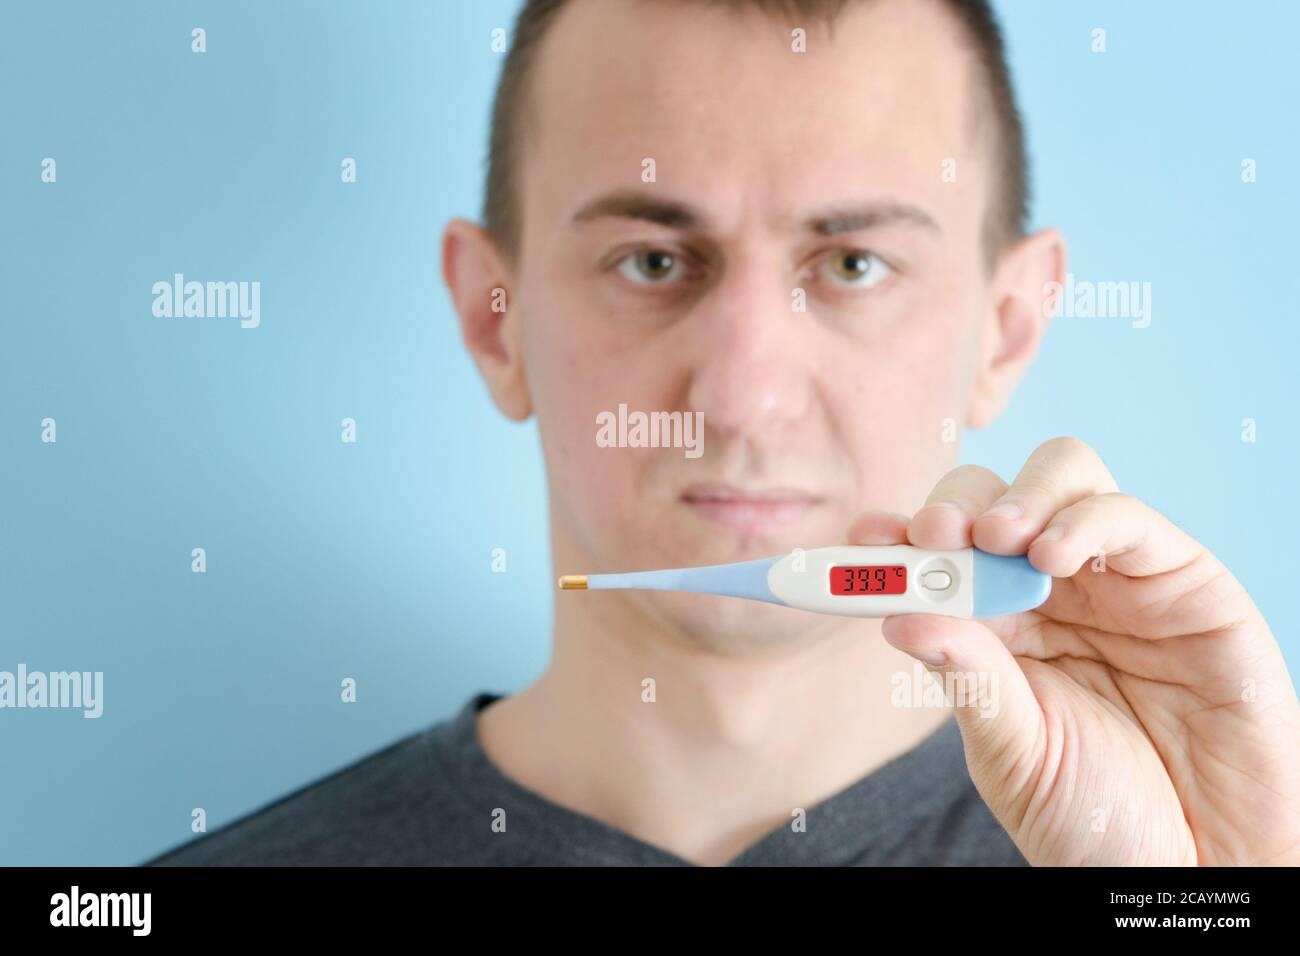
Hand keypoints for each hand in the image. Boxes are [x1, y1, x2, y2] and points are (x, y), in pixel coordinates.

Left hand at [849, 436, 1299, 864]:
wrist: (1199, 864)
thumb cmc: (1100, 817)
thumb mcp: (1015, 751)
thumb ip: (968, 678)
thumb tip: (898, 617)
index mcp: (998, 628)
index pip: (939, 557)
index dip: (897, 539)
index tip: (861, 538)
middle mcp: (1053, 591)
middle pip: (993, 500)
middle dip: (954, 506)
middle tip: (932, 536)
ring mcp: (1118, 578)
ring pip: (1062, 478)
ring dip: (1017, 497)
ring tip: (993, 540)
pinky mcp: (1185, 580)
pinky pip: (1130, 518)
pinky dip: (1084, 520)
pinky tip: (1052, 558)